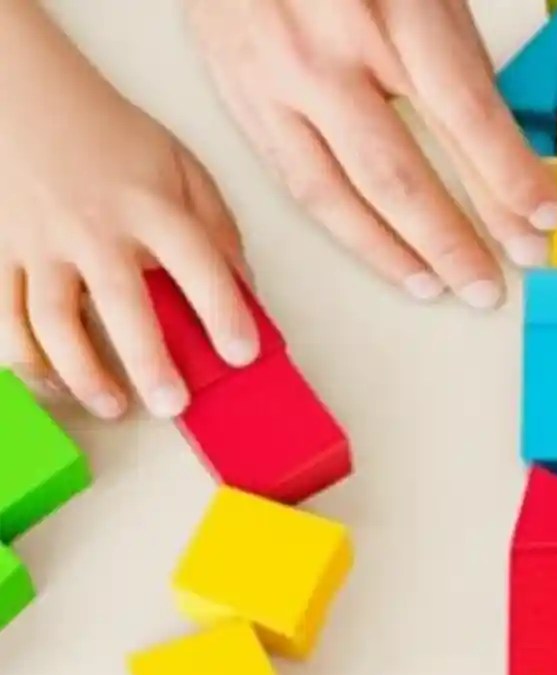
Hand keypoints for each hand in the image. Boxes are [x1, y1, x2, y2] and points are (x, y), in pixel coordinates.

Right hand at [0, 3, 254, 419]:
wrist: (23, 98)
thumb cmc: (111, 137)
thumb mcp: (180, 165)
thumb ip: (217, 226)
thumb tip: (246, 289)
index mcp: (149, 203)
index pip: (196, 262)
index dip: (223, 311)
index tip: (244, 353)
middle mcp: (94, 227)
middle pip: (122, 304)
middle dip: (150, 361)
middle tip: (175, 404)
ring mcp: (40, 243)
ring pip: (53, 323)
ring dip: (85, 373)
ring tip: (117, 407)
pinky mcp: (2, 254)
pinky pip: (7, 318)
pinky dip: (28, 360)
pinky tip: (57, 384)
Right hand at [186, 0, 556, 309]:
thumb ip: (463, 68)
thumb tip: (508, 161)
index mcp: (395, 9)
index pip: (465, 115)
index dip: (509, 178)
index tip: (544, 220)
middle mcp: (329, 49)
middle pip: (400, 173)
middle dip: (455, 241)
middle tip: (494, 285)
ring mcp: (276, 79)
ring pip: (342, 194)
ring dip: (399, 254)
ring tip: (444, 287)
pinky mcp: (241, 100)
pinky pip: (299, 184)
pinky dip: (349, 233)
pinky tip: (387, 258)